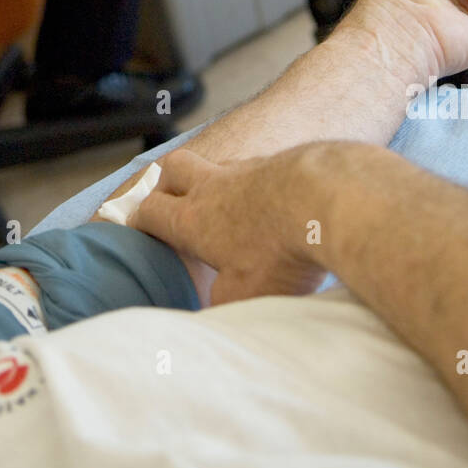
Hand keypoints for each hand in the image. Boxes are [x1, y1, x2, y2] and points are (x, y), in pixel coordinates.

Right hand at [128, 146, 328, 305]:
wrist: (327, 198)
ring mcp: (249, 167)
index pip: (151, 211)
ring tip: (230, 206)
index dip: (141, 220)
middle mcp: (215, 185)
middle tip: (174, 202)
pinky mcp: (283, 161)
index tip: (141, 228)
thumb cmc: (279, 251)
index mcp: (194, 218)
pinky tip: (276, 202)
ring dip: (215, 181)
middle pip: (174, 168)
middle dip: (167, 184)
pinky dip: (258, 182)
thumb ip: (220, 301)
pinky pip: (258, 166)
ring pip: (218, 164)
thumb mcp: (242, 296)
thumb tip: (216, 306)